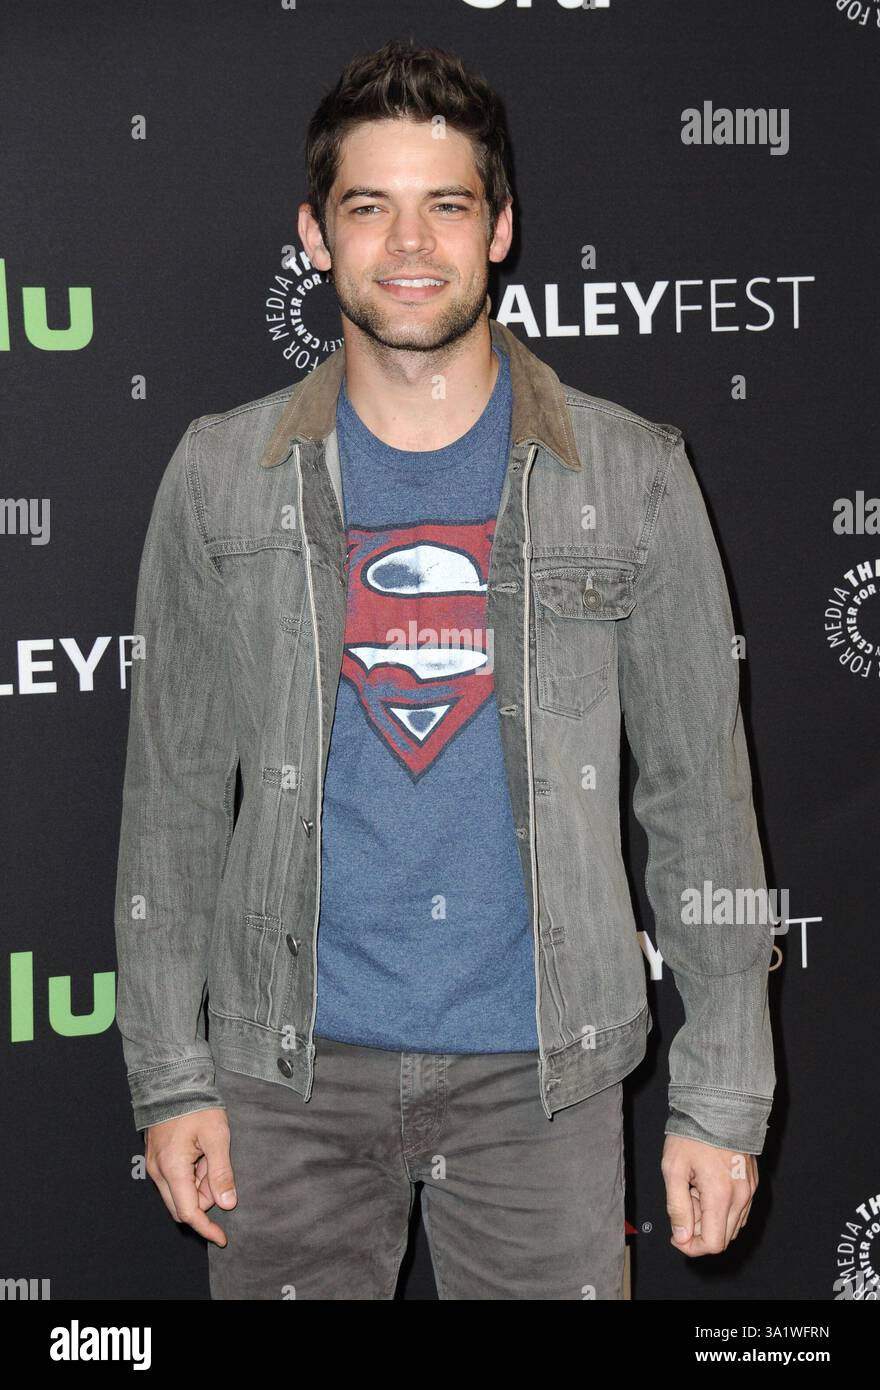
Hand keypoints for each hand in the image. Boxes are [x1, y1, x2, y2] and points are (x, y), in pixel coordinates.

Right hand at [144, 1108, 236, 1246]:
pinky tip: (199, 1153)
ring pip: (179, 1193)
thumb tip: (227, 1204)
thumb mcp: (217, 1137)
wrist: (173, 1082)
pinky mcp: (156, 1158)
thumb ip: (221, 1173)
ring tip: (208, 1154)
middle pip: (183, 1206)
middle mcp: (158, 1172)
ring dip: (198, 1184)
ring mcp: (154, 1165)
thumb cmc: (197, 1107)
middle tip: (218, 1171)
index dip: (206, 1228)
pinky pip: (174, 1180)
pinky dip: (190, 1174)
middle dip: (205, 1199)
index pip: (189, 1212)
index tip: (222, 1239)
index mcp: (172, 1169)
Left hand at [661, 1134, 757, 1256]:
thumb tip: (681, 1237)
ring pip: (732, 1226)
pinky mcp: (752, 1182)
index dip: (691, 1246)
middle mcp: (741, 1197)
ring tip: (695, 1190)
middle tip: (684, 1201)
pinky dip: (722, 1208)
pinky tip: (707, 1186)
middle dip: (699, 1229)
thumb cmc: (693, 1134)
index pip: (713, 1244)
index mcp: (721, 1196)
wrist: (718, 1106)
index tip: (676, 1235)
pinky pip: (739, 1210)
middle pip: (723, 1238)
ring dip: (711, 1218)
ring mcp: (750, 1190)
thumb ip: (677, 1207)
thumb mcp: (673, 1169)